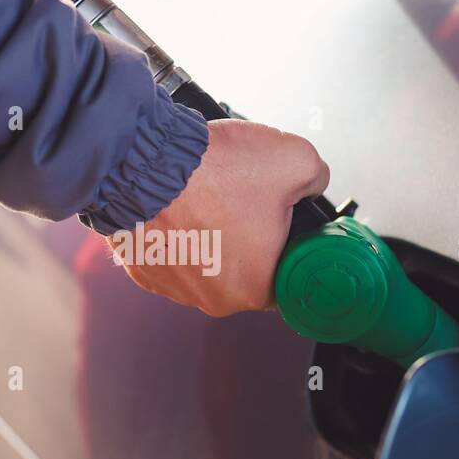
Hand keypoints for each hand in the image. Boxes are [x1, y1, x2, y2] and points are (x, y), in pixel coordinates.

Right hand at [110, 119, 330, 315]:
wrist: (145, 160)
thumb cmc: (213, 170)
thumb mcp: (295, 159)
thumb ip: (316, 177)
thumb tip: (312, 180)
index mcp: (255, 289)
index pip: (285, 272)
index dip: (286, 237)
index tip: (278, 215)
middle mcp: (212, 298)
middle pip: (244, 265)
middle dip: (246, 232)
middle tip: (240, 196)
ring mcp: (172, 286)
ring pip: (205, 259)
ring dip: (208, 232)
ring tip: (207, 195)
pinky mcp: (142, 268)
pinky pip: (170, 251)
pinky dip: (175, 231)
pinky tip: (180, 203)